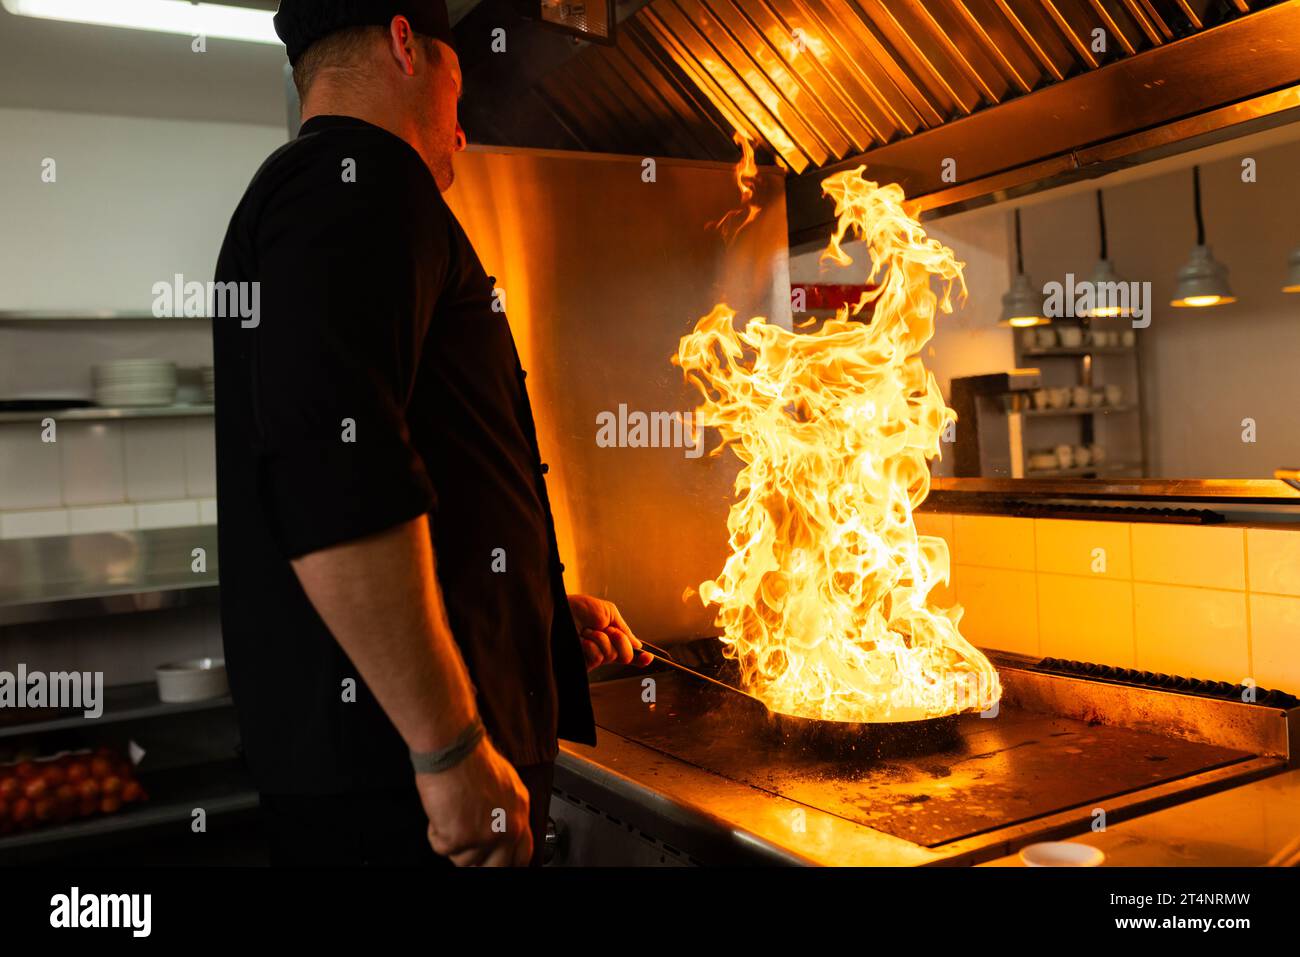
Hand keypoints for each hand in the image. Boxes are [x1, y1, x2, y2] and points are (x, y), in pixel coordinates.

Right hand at [415, 737, 531, 865]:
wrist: (454, 748)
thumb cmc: (472, 757)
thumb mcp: (505, 784)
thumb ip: (506, 810)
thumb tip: (496, 827)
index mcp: (519, 813)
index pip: (523, 854)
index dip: (507, 861)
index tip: (497, 861)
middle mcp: (507, 828)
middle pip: (496, 867)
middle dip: (478, 861)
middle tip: (466, 845)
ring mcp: (485, 836)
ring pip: (464, 861)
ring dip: (453, 842)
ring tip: (451, 814)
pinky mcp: (459, 838)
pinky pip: (442, 849)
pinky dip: (435, 833)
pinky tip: (441, 811)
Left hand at [568, 594, 651, 670]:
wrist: (562, 610)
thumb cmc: (580, 608)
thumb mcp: (609, 612)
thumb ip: (624, 628)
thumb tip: (638, 644)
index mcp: (613, 638)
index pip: (630, 652)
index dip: (641, 658)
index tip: (648, 657)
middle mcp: (605, 649)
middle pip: (626, 656)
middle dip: (620, 640)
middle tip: (608, 629)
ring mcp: (594, 657)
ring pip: (611, 656)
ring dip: (601, 639)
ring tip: (587, 631)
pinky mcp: (583, 662)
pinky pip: (598, 659)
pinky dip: (592, 646)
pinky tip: (582, 639)